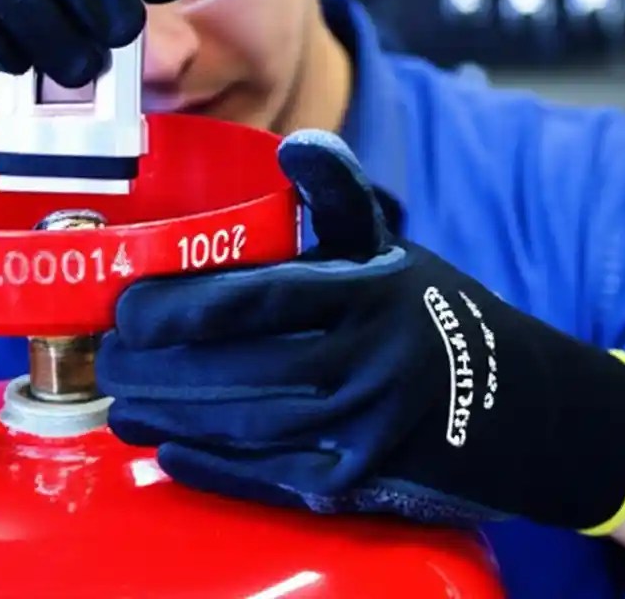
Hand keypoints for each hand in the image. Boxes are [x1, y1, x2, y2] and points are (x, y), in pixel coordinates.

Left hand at [96, 130, 624, 534]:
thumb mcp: (390, 249)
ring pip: (246, 425)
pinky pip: (272, 475)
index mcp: (366, 291)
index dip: (180, 306)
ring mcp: (366, 426)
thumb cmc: (427, 314)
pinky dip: (213, 466)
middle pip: (238, 368)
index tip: (126, 307)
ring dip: (171, 417)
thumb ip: (336, 197)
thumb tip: (295, 145)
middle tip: (109, 360)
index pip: (256, 297)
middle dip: (157, 369)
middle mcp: (367, 359)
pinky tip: (169, 450)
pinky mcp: (362, 478)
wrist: (516, 404)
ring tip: (122, 404)